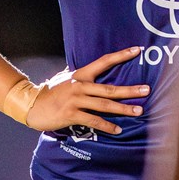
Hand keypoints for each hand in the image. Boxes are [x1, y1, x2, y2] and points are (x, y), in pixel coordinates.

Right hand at [25, 46, 150, 133]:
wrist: (31, 104)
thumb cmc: (50, 92)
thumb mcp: (65, 78)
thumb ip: (80, 76)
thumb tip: (92, 71)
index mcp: (81, 75)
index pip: (104, 61)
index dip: (121, 55)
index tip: (137, 50)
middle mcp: (80, 86)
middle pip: (110, 88)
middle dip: (130, 90)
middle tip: (147, 90)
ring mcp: (76, 100)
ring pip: (104, 105)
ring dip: (123, 109)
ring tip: (138, 111)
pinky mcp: (71, 114)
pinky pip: (93, 120)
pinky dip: (106, 126)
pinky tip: (117, 130)